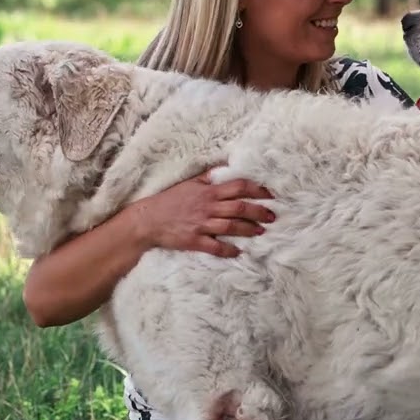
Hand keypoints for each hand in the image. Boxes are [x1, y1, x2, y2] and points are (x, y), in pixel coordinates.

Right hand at [127, 171, 275, 257]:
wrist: (147, 220)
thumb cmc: (170, 200)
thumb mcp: (190, 183)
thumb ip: (210, 177)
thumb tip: (226, 168)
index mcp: (208, 191)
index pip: (238, 187)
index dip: (256, 190)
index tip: (270, 194)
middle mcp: (208, 207)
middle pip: (239, 208)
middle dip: (259, 211)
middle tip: (272, 216)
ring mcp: (201, 224)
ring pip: (231, 227)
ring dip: (249, 229)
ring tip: (261, 231)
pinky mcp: (194, 241)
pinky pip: (216, 247)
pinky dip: (229, 250)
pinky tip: (239, 251)